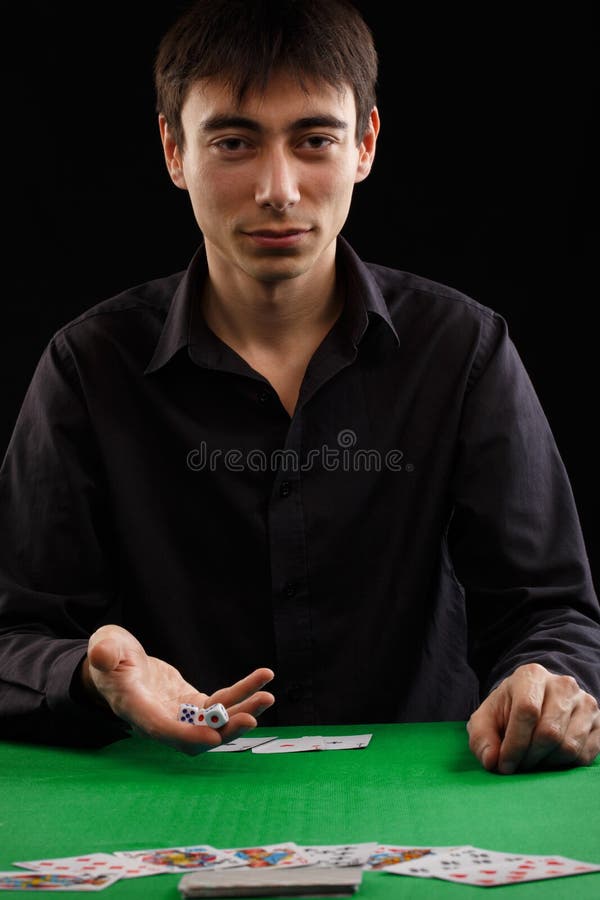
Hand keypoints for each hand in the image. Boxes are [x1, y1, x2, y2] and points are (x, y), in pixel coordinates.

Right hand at [81, 624, 274, 755]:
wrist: (118, 664)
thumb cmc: (110, 655)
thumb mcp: (105, 647)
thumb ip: (105, 652)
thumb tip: (102, 654)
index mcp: (136, 708)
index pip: (162, 729)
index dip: (187, 734)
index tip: (213, 733)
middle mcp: (161, 720)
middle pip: (196, 736)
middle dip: (225, 730)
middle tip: (252, 718)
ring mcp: (180, 715)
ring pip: (215, 722)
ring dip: (243, 711)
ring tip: (268, 695)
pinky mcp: (193, 704)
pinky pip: (222, 703)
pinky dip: (242, 692)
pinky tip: (263, 679)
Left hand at [467, 663, 599, 773]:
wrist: (537, 701)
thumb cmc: (508, 711)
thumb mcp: (486, 719)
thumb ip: (481, 739)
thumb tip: (491, 761)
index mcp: (532, 675)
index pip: (527, 711)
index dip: (514, 744)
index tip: (503, 764)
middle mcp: (563, 684)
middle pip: (549, 732)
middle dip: (529, 757)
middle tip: (517, 767)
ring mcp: (585, 702)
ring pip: (568, 746)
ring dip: (546, 764)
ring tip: (531, 761)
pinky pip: (585, 755)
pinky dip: (564, 765)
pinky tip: (549, 758)